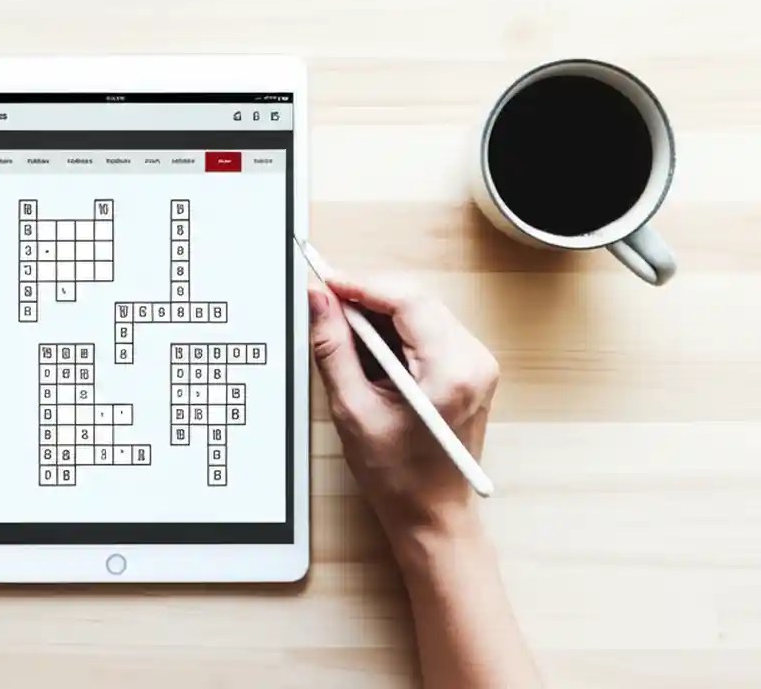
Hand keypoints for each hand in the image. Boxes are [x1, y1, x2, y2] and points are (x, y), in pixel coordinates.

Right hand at [308, 274, 499, 548]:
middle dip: (366, 297)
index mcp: (452, 372)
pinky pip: (427, 329)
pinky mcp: (469, 367)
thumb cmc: (399, 477)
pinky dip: (393, 331)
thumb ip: (333, 348)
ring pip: (419, 310)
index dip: (360, 283)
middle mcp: (474, 360)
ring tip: (342, 337)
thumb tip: (318, 301)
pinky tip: (368, 352)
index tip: (324, 281)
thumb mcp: (352, 409)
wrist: (432, 514)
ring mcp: (477, 362)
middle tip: (324, 306)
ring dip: (378, 315)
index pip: (406, 299)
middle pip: (414, 299)